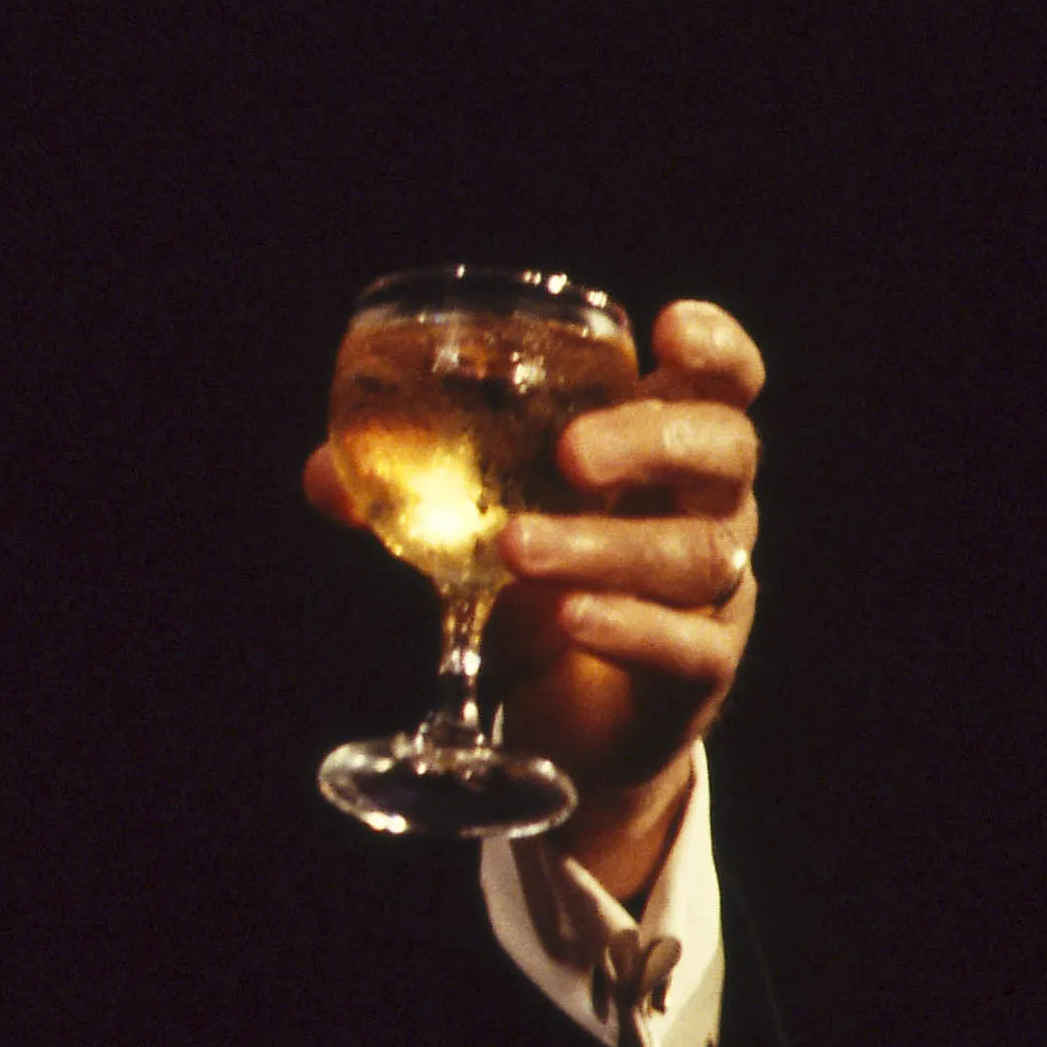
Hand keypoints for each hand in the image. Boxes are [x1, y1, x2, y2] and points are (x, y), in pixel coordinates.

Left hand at [308, 298, 762, 900]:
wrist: (564, 721)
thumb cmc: (528, 590)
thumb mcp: (471, 524)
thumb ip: (403, 488)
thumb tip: (321, 475)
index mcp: (662, 449)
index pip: (723, 382)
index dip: (715, 349)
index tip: (667, 325)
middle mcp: (706, 507)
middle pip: (725, 451)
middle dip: (651, 443)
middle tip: (572, 455)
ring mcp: (718, 589)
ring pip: (696, 553)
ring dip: (603, 546)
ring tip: (516, 550)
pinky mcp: (703, 667)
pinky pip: (685, 643)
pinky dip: (627, 626)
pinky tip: (569, 619)